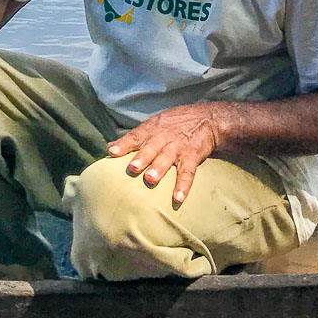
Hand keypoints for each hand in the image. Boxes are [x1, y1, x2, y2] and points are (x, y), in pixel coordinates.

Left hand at [105, 102, 230, 206]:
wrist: (207, 119)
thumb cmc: (174, 124)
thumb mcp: (154, 124)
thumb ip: (134, 137)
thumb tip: (109, 148)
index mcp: (152, 129)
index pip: (135, 136)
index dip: (124, 144)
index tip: (112, 152)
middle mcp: (163, 138)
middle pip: (151, 147)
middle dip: (142, 157)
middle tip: (132, 168)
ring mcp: (178, 147)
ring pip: (167, 158)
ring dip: (159, 169)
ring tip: (150, 179)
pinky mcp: (192, 156)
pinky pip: (188, 172)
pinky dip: (184, 185)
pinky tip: (178, 198)